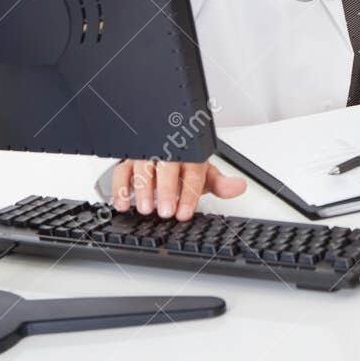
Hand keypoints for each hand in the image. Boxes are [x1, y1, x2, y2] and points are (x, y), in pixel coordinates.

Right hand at [112, 159, 246, 220]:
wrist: (166, 147)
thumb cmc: (185, 164)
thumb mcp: (204, 172)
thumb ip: (220, 183)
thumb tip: (239, 187)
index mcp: (190, 154)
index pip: (192, 172)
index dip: (189, 193)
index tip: (184, 213)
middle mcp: (167, 152)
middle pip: (167, 168)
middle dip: (165, 191)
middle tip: (165, 211)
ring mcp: (146, 155)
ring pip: (142, 167)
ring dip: (142, 189)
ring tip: (146, 208)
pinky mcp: (128, 160)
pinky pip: (120, 172)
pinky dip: (119, 188)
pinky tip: (122, 205)